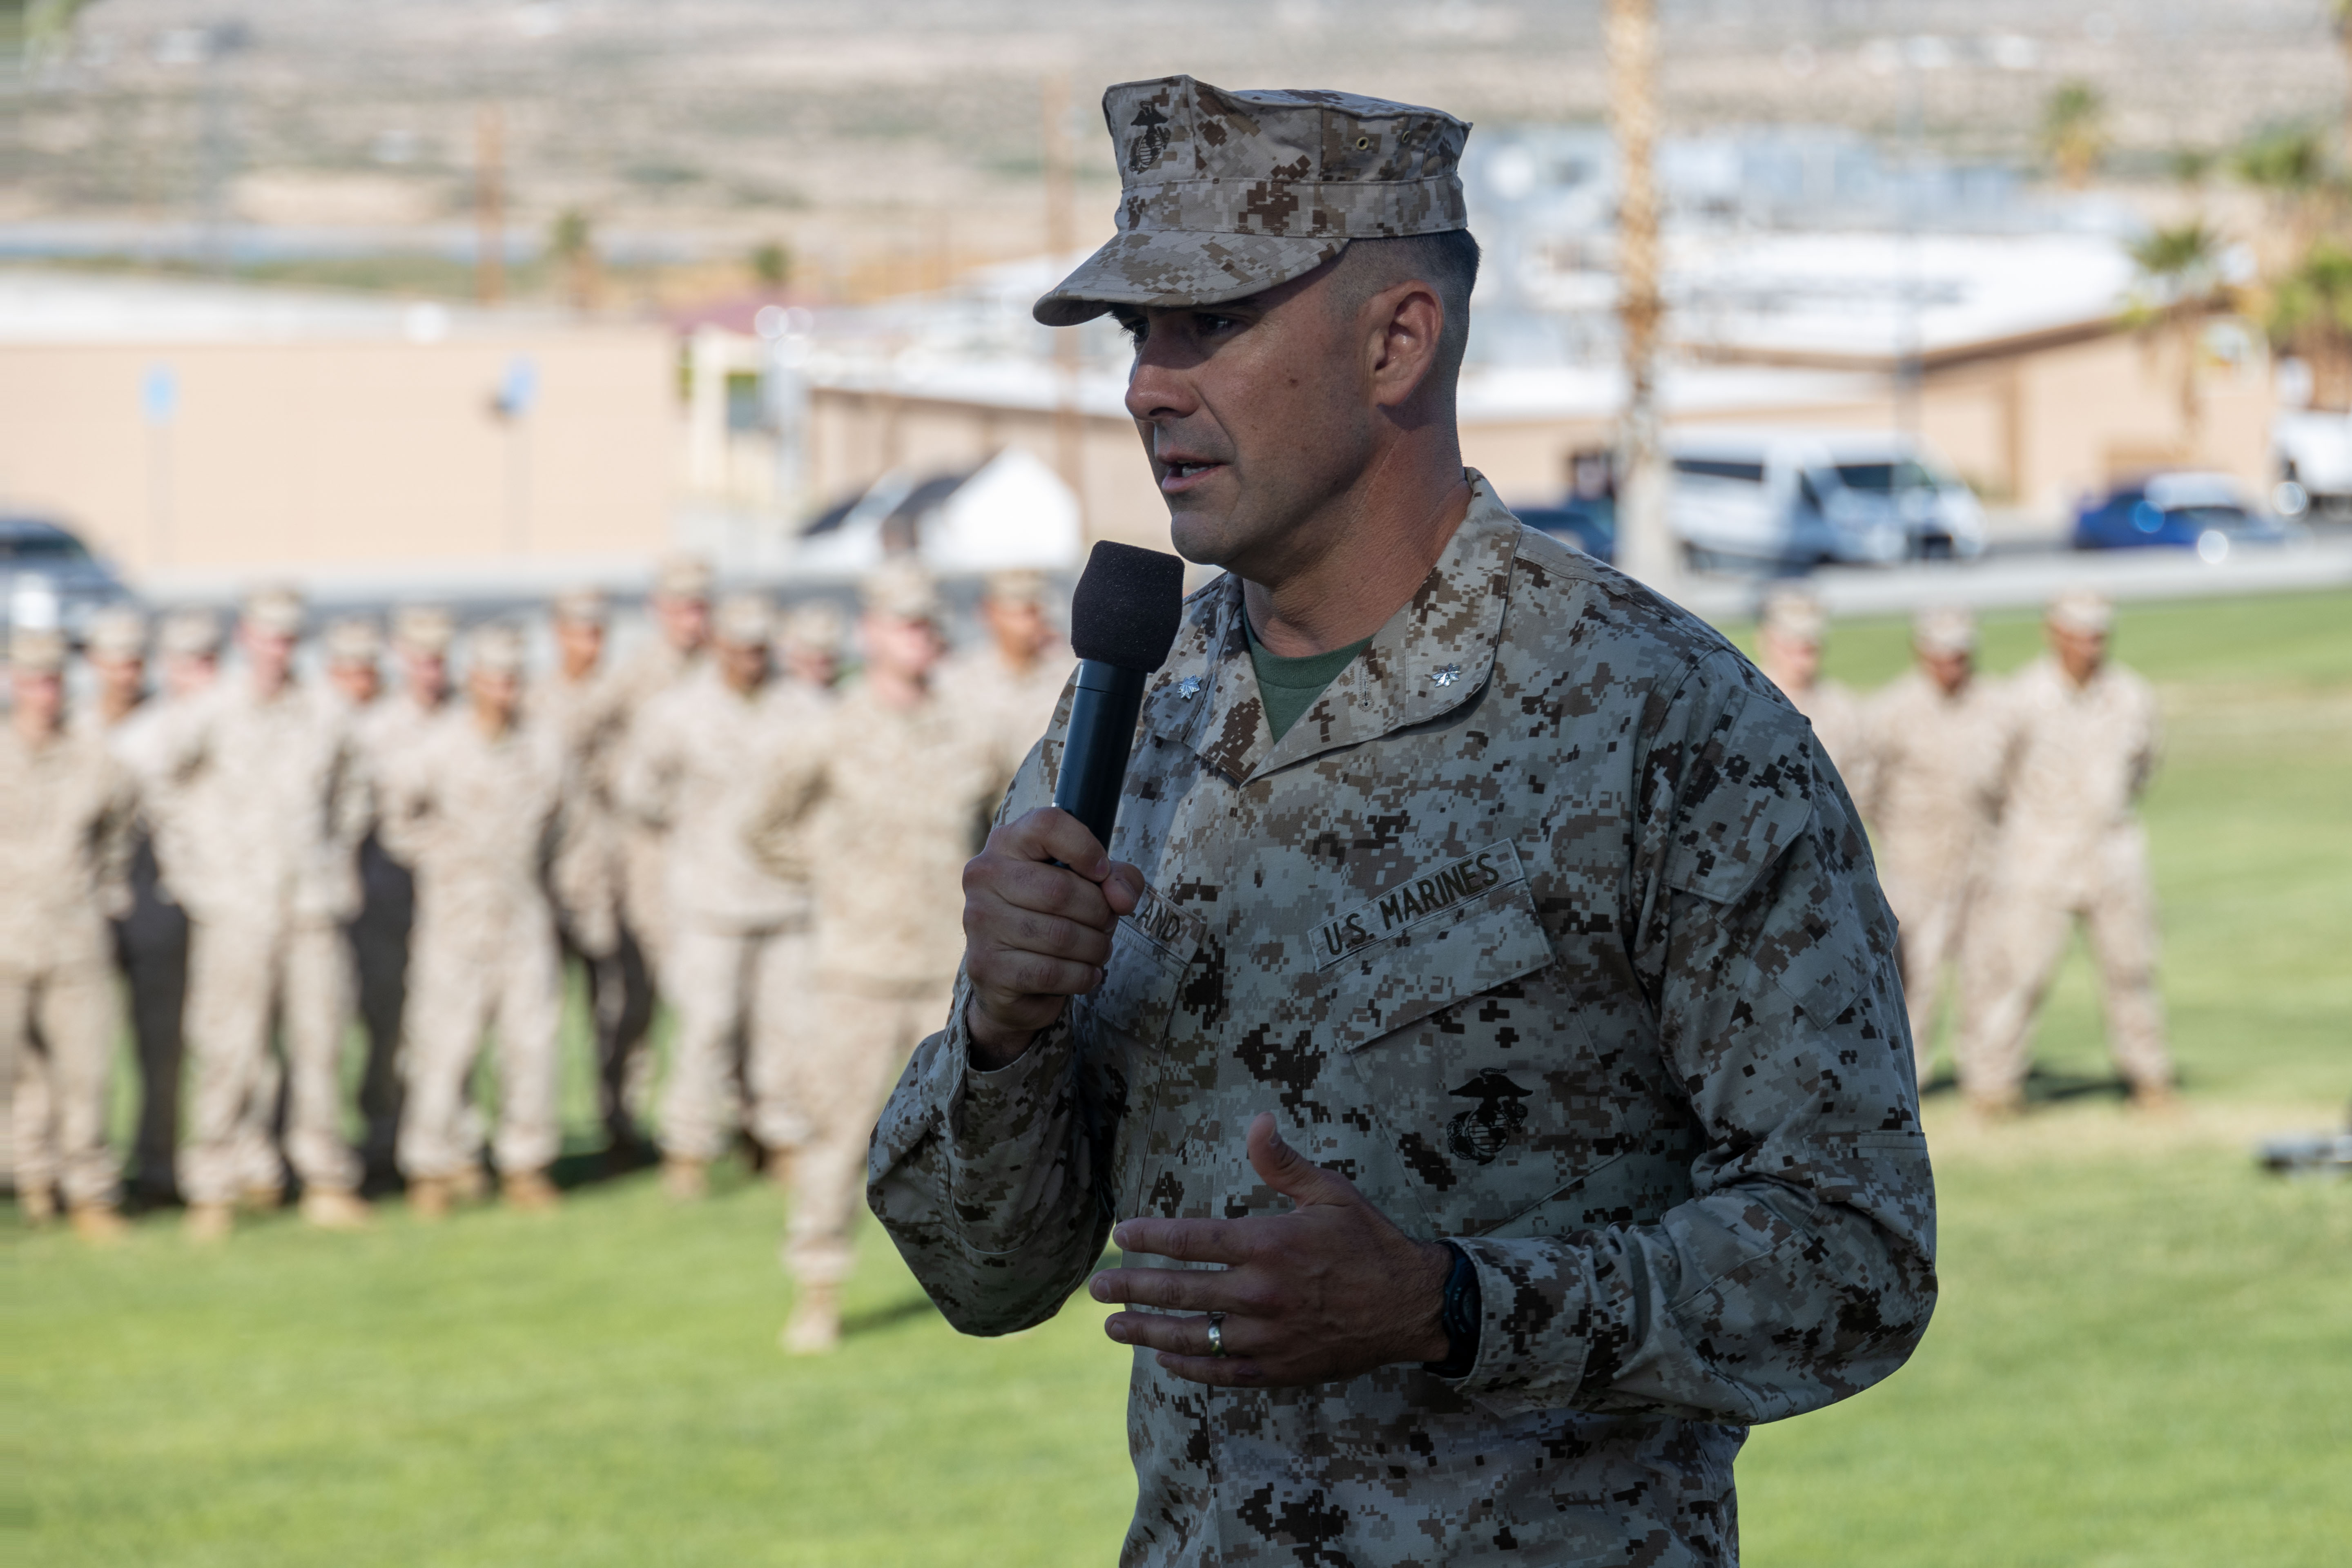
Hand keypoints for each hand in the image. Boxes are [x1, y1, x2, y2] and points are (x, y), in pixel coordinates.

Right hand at [961, 807, 1142, 1067]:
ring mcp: (980, 922)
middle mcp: (984, 876)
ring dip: (1095, 948)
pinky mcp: (986, 966)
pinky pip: (1050, 972)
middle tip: (1106, 925)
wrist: (1014, 976)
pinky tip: (1086, 973)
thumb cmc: (1056, 917)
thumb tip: (1122, 900)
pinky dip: (1081, 977)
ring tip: (1097, 950)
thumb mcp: (1093, 885)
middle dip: (1099, 913)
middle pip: (1062, 890)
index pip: (1047, 825)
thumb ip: (1119, 878)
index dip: (1086, 848)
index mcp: (1007, 843)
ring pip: (1060, 936)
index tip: (1102, 873)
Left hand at [1089, 1112, 1453, 1387]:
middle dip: (1131, 1288)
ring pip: (1192, 1336)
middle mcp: (1260, 1293)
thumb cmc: (1369, 1242)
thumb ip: (1284, 1162)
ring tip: (1113, 1327)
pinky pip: (1222, 1372)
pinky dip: (1189, 1368)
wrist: (1411, 1305)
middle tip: (1096, 1287)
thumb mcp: (1330, 1192)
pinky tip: (1165, 1360)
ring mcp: (1267, 1336)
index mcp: (1267, 1245)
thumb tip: (1257, 1120)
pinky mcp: (1279, 1367)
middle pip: (1179, 1291)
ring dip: (1146, 1332)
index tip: (1121, 1235)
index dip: (1149, 1237)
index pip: (1190, 1240)